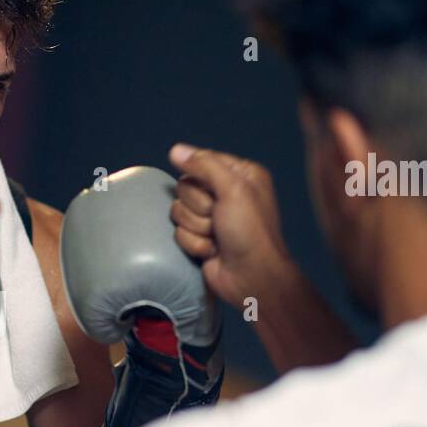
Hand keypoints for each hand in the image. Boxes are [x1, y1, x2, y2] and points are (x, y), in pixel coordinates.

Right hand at [168, 143, 291, 308]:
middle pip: (185, 187)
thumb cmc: (249, 231)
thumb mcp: (233, 190)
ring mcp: (211, 217)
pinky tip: (213, 251)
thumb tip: (175, 150)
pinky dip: (195, 244)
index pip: (201, 162)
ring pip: (179, 211)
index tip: (215, 193)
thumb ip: (204, 165)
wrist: (251, 276)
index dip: (201, 179)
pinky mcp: (199, 238)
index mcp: (240, 175)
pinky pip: (179, 233)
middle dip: (199, 207)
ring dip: (197, 227)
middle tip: (218, 218)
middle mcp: (225, 193)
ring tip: (218, 237)